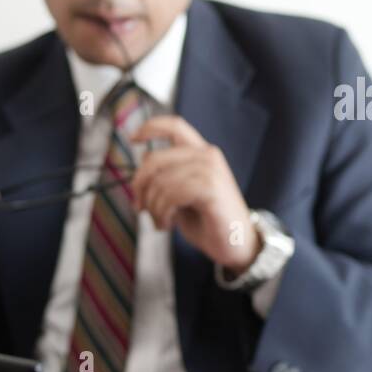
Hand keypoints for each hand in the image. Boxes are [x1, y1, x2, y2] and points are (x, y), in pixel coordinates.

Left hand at [128, 116, 261, 272]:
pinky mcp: (211, 189)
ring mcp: (211, 171)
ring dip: (152, 206)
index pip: (175, 125)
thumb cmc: (209, 221)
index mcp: (202, 153)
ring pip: (160, 180)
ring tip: (159, 221)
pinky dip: (162, 212)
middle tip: (140, 207)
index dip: (150, 127)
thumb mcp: (181, 195)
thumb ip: (167, 176)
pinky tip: (167, 224)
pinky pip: (172, 194)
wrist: (237, 245)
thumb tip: (143, 159)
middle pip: (155, 158)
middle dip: (139, 185)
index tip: (134, 139)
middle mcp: (208, 156)